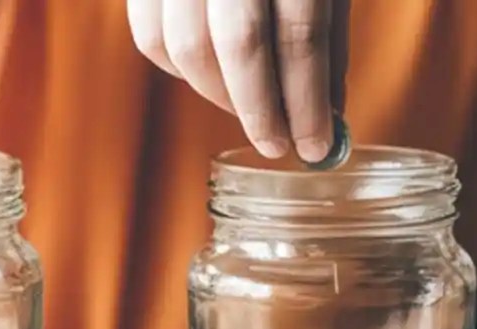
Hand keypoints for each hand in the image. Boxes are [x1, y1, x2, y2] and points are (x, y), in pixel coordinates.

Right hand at [128, 0, 349, 161]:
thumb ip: (328, 38)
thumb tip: (327, 115)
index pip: (300, 35)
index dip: (308, 102)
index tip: (315, 147)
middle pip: (239, 44)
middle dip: (260, 109)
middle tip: (279, 145)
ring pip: (184, 46)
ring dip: (219, 96)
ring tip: (249, 112)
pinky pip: (148, 33)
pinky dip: (179, 70)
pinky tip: (209, 78)